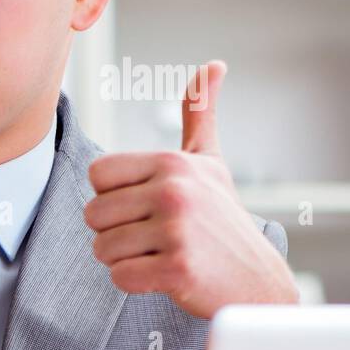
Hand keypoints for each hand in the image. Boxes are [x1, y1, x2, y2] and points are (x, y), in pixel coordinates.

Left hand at [84, 60, 297, 318]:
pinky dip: (135, 282)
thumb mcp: (210, 163)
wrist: (256, 281)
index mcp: (172, 163)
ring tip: (161, 254)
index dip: (113, 195)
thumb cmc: (222, 220)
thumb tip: (212, 66)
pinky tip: (166, 275)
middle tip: (154, 236)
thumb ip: (200, 115)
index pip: (97, 174)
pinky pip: (120, 277)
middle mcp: (174, 191)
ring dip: (124, 259)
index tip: (145, 205)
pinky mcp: (177, 269)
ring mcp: (177, 230)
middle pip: (93, 213)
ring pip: (102, 248)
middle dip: (114, 231)